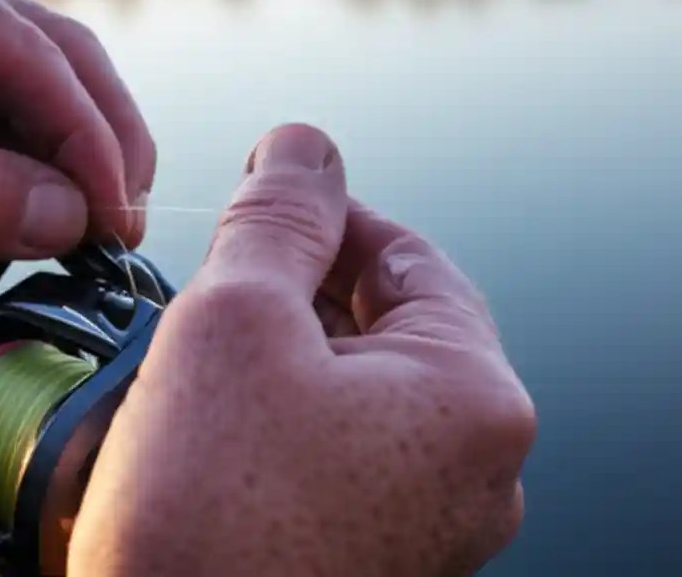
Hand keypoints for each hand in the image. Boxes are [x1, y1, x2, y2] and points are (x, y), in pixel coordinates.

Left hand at [0, 0, 153, 264]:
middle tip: (124, 224)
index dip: (88, 138)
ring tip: (91, 233)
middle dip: (100, 142)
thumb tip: (70, 218)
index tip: (117, 216)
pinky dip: (24, 177)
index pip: (31, 54)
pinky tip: (37, 223)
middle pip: (53, 61)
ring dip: (69, 163)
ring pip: (32, 97)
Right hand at [69, 124, 534, 575]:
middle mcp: (476, 470)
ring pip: (359, 395)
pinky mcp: (380, 563)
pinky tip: (219, 431)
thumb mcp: (235, 323)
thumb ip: (280, 219)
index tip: (258, 202)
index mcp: (474, 398)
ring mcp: (432, 527)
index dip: (323, 218)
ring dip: (287, 359)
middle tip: (215, 289)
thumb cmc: (205, 516)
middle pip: (389, 327)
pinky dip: (285, 424)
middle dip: (299, 293)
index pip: (408, 258)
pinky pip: (343, 460)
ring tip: (205, 364)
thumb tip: (305, 146)